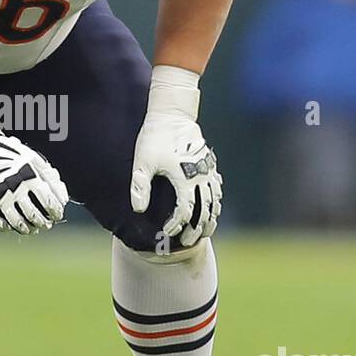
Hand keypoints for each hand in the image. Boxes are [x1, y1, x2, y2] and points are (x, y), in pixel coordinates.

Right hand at [0, 107, 67, 234]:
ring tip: (33, 228)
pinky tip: (13, 225)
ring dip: (28, 229)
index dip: (55, 211)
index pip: (48, 201)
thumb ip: (50, 177)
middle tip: (46, 224)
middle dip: (44, 223)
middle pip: (34, 215)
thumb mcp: (33, 159)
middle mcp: (14, 188)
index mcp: (28, 176)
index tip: (57, 215)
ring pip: (17, 223)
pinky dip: (8, 227)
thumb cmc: (10, 155)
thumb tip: (63, 199)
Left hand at [130, 68, 221, 245]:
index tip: (167, 231)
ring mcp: (208, 169)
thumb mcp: (142, 162)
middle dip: (197, 228)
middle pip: (204, 210)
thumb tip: (138, 209)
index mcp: (185, 177)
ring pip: (214, 201)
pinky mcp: (209, 164)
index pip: (185, 210)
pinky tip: (212, 211)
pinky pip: (217, 188)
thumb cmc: (154, 138)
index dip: (177, 224)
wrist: (172, 114)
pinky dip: (216, 203)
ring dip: (210, 218)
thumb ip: (140, 186)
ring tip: (205, 233)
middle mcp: (200, 175)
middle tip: (187, 241)